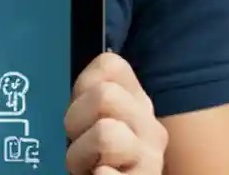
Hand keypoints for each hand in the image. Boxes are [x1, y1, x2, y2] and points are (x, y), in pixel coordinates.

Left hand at [64, 52, 167, 174]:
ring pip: (106, 133)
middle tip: (82, 144)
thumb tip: (83, 72)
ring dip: (80, 155)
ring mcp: (151, 157)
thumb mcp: (91, 119)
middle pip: (105, 94)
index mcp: (137, 100)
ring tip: (89, 167)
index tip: (83, 113)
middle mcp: (150, 124)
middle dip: (76, 121)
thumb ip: (89, 95)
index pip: (110, 64)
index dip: (83, 87)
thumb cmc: (95, 156)